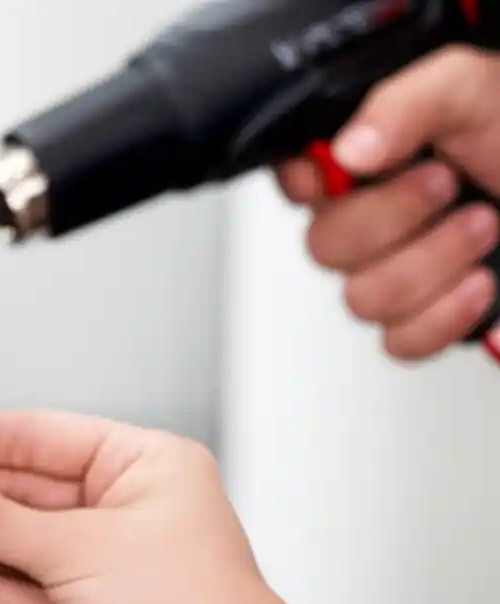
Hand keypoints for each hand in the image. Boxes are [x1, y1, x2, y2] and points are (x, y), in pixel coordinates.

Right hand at [276, 45, 499, 359]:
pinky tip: (479, 283)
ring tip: (483, 224)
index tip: (349, 173)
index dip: (309, 184)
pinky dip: (445, 317)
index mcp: (360, 160)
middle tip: (447, 185)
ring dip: (432, 264)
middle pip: (324, 248)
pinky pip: (400, 343)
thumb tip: (346, 152)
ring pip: (363, 300)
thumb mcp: (465, 89)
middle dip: (393, 220)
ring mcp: (392, 271)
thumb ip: (401, 107)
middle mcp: (366, 217)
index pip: (292, 180)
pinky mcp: (425, 316)